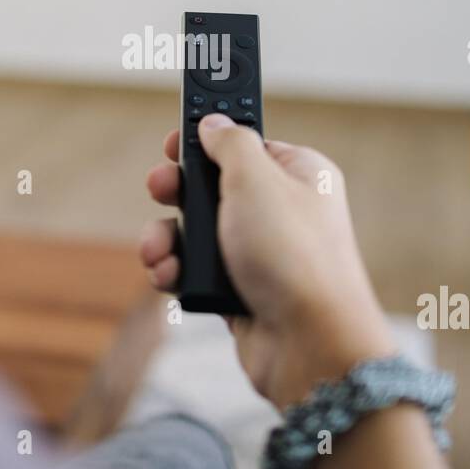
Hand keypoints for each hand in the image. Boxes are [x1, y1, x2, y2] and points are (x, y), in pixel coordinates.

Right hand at [141, 115, 394, 411]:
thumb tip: (214, 124)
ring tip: (159, 251)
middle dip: (178, 191)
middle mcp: (280, 210)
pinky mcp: (241, 290)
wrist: (310, 345)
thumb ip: (230, 144)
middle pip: (212, 185)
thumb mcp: (255, 179)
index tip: (175, 139)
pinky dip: (177, 271)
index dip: (207, 137)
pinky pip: (196, 271)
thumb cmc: (294, 257)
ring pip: (197, 231)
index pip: (245, 142)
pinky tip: (170, 277)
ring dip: (168, 237)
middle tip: (161, 189)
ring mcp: (260, 253)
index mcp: (297, 173)